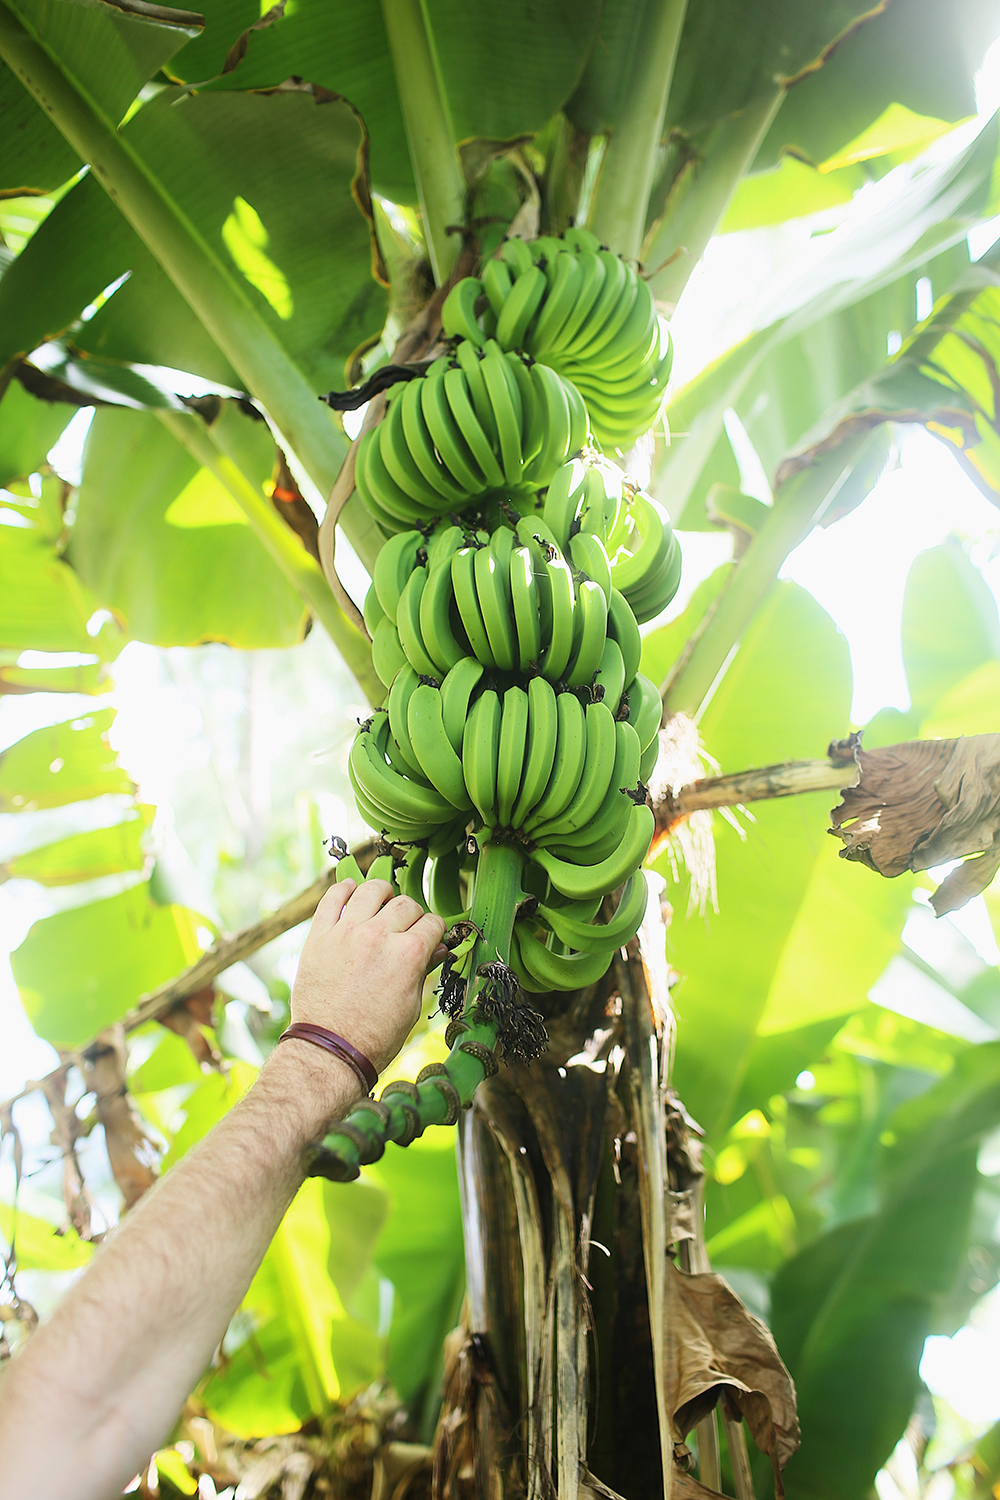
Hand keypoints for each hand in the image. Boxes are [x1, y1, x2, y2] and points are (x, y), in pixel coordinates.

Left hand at [289, 879, 445, 1073]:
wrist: (330, 1050)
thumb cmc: (374, 1036)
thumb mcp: (411, 1006)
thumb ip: (423, 970)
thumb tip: (437, 949)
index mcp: (408, 954)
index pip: (432, 922)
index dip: (435, 930)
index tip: (430, 936)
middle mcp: (379, 936)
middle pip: (405, 904)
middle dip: (412, 914)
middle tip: (406, 927)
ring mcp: (347, 933)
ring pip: (371, 890)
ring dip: (382, 892)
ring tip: (381, 901)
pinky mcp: (320, 936)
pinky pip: (332, 898)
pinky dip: (343, 889)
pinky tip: (350, 891)